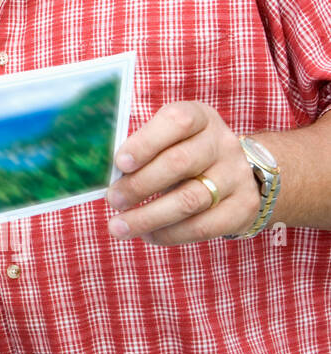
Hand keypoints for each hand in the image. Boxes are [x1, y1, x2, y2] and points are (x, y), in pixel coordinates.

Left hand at [105, 101, 259, 244]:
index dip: (146, 142)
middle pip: (179, 163)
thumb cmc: (185, 151)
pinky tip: (148, 235)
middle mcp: (222, 143)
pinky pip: (203, 226)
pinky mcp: (244, 207)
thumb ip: (142, 149)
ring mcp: (236, 175)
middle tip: (113, 200)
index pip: (177, 121)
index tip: (120, 163)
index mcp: (200, 117)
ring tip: (119, 226)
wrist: (240, 172)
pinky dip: (170, 234)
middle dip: (139, 185)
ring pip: (189, 199)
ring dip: (148, 217)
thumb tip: (108, 175)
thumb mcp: (168, 138)